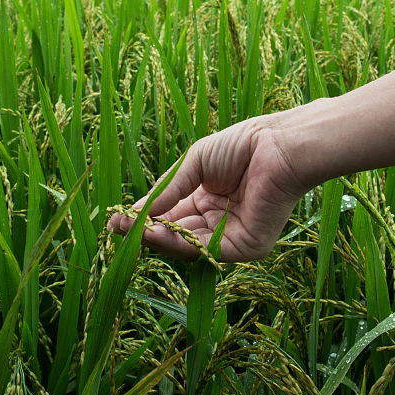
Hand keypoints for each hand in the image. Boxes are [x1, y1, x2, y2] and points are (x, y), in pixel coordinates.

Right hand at [109, 115, 308, 261]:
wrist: (278, 145)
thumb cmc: (241, 146)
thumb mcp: (194, 164)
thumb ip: (168, 189)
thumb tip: (135, 212)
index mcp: (207, 200)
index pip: (171, 216)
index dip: (145, 219)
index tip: (116, 219)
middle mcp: (217, 221)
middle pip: (176, 234)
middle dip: (146, 232)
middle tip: (117, 229)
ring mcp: (231, 236)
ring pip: (188, 245)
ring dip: (158, 239)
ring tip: (132, 231)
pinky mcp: (246, 246)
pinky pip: (207, 249)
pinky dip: (180, 243)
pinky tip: (157, 233)